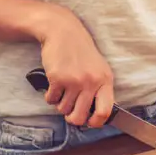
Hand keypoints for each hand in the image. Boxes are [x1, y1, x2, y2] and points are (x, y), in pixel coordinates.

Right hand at [38, 7, 113, 127]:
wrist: (63, 32)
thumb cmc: (81, 52)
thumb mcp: (99, 69)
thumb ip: (100, 89)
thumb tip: (96, 115)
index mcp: (105, 80)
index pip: (105, 112)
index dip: (96, 123)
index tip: (89, 122)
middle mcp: (91, 82)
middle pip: (80, 117)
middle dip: (72, 118)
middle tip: (70, 114)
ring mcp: (74, 81)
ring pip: (63, 110)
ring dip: (60, 104)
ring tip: (63, 92)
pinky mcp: (57, 79)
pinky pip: (51, 100)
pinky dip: (50, 96)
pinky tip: (54, 85)